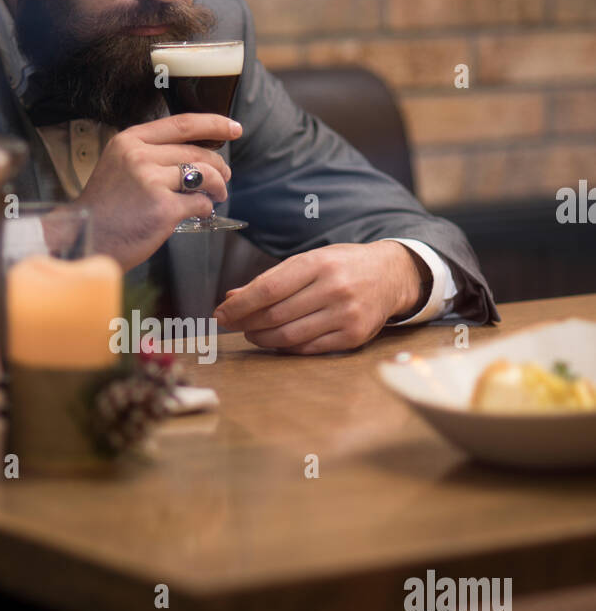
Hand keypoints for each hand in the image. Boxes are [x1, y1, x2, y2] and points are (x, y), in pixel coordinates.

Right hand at [74, 114, 239, 269]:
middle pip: (197, 152)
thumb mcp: (117, 167)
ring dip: (218, 186)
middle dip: (219, 165)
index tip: (233, 127)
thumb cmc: (105, 209)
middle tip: (224, 177)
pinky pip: (200, 203)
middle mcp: (139, 156)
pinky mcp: (162, 208)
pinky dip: (205, 209)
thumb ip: (148, 156)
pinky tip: (199, 214)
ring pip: (203, 175)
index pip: (182, 123)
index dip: (213, 123)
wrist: (83, 239)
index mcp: (129, 141)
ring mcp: (151, 181)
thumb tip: (194, 157)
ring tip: (218, 195)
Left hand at [212, 241, 427, 353]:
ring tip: (252, 332)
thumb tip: (232, 299)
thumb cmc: (342, 266)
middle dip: (246, 323)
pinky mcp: (353, 336)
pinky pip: (308, 348)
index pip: (268, 288)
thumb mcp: (309, 261)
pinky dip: (286, 347)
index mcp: (318, 263)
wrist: (390, 275)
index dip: (240, 305)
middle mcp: (334, 288)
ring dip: (262, 338)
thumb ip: (271, 280)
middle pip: (275, 315)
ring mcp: (346, 314)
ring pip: (289, 336)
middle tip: (232, 325)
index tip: (221, 314)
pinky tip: (277, 341)